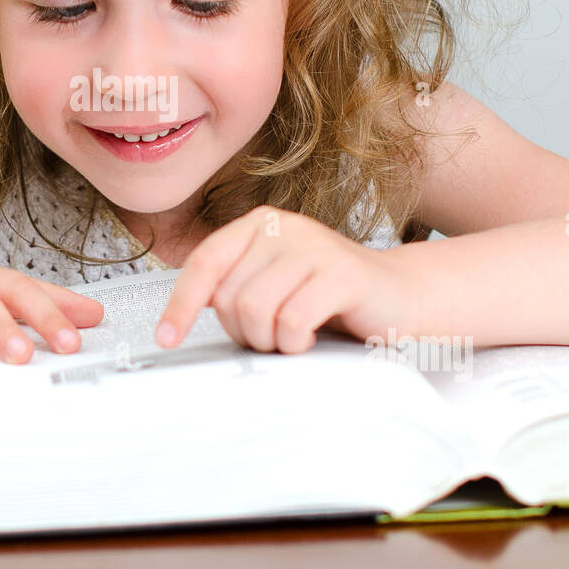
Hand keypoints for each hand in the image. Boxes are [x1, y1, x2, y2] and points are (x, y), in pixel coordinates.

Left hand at [154, 206, 420, 354]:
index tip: (166, 337)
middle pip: (228, 296)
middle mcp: (283, 227)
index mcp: (259, 225)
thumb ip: (234, 287)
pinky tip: (310, 339)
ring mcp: (314, 247)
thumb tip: (182, 315)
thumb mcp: (274, 284)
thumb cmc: (333, 297)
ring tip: (292, 337)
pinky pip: (292, 321)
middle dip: (244, 332)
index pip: (204, 263)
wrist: (402, 297)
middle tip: (272, 336)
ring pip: (255, 310)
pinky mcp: (342, 275)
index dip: (180, 304)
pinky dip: (295, 343)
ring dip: (270, 340)